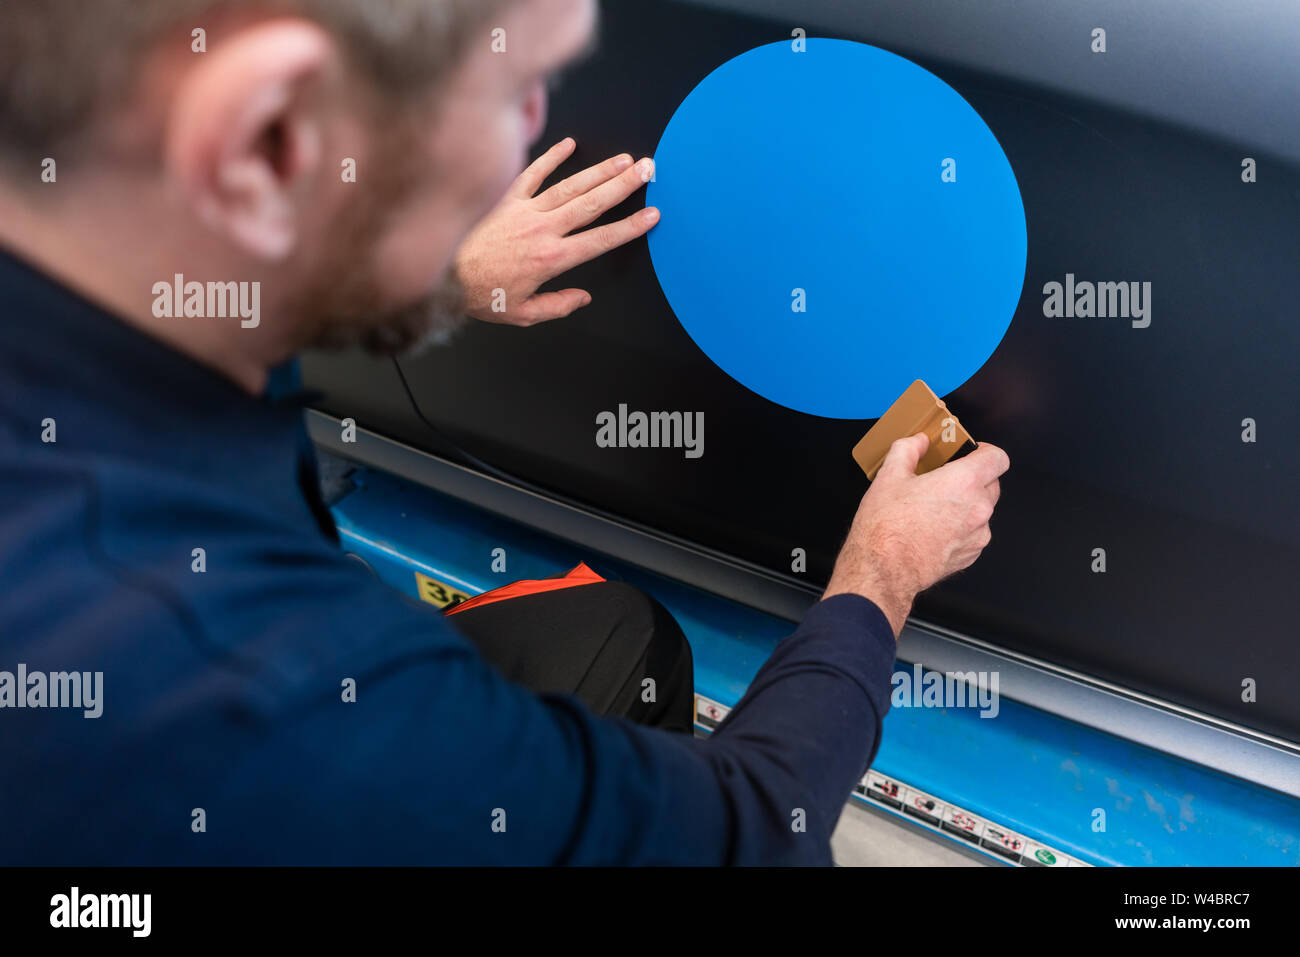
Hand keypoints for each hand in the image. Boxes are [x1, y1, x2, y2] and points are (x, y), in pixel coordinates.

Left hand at [455, 137, 657, 325]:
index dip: (630, 227)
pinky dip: (550, 157)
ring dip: (598, 171)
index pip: (600, 240)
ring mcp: (524, 211)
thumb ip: (557, 306)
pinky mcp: (504, 199)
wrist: (442, 277)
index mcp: (551, 259)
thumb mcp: (522, 314)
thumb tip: (581, 298)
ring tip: (623, 160)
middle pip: (591, 203)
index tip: (651, 214)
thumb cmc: (479, 295)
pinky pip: (531, 173)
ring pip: (569, 186)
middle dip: (623, 185)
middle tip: (647, 170)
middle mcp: (542, 230)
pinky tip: (569, 144)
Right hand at [823, 433, 1010, 637]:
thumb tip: (918, 442)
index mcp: (964, 482)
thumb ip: (908, 449)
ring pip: (982, 511)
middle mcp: (978, 508)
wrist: (884, 569)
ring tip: (934, 509)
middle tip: (945, 480)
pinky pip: (974, 533)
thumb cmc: (886, 528)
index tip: (971, 452)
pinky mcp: (971, 555)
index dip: (985, 451)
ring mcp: (977, 535)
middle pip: (992, 483)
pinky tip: (934, 529)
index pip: (998, 458)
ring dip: (966, 505)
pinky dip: (960, 528)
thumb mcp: (889, 477)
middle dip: (973, 478)